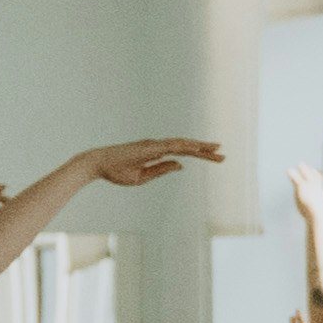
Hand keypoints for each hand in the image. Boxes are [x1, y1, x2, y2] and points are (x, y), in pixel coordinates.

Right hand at [49, 135, 225, 197]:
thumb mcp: (143, 177)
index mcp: (156, 153)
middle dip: (205, 151)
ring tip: (217, 150)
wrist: (98, 165)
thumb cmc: (116, 172)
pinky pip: (171, 145)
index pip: (183, 153)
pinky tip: (197, 147)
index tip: (215, 157)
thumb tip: (181, 165)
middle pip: (186, 147)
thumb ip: (161, 170)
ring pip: (182, 145)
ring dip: (200, 147)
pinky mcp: (149, 147)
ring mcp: (154, 145)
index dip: (199, 154)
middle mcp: (157, 146)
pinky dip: (185, 145)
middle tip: (224, 155)